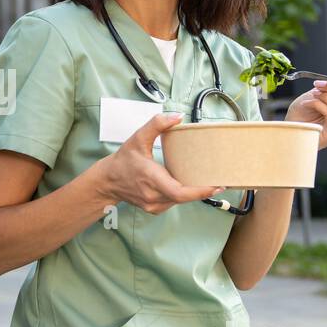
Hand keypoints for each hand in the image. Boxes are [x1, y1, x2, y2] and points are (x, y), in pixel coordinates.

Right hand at [91, 112, 222, 213]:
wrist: (107, 181)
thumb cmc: (123, 160)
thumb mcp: (138, 138)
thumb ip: (157, 124)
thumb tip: (178, 117)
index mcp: (151, 179)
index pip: (179, 192)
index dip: (199, 191)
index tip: (216, 185)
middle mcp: (153, 196)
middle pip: (184, 197)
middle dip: (202, 189)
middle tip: (219, 180)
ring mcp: (154, 205)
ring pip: (180, 201)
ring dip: (192, 192)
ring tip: (205, 180)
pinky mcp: (155, 209)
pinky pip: (174, 203)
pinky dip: (182, 194)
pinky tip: (186, 185)